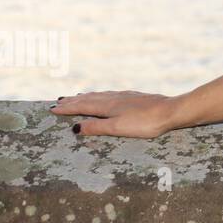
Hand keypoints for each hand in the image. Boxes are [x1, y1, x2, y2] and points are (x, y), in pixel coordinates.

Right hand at [52, 91, 175, 138]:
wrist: (171, 111)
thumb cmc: (144, 122)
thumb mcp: (117, 128)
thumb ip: (96, 127)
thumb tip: (74, 127)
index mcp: (107, 106)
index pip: (82, 106)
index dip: (67, 108)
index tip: (52, 108)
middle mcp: (114, 98)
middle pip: (89, 99)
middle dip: (73, 101)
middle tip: (58, 101)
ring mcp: (125, 96)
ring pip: (100, 95)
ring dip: (86, 97)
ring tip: (76, 97)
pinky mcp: (134, 97)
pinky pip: (110, 95)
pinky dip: (100, 95)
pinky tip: (105, 97)